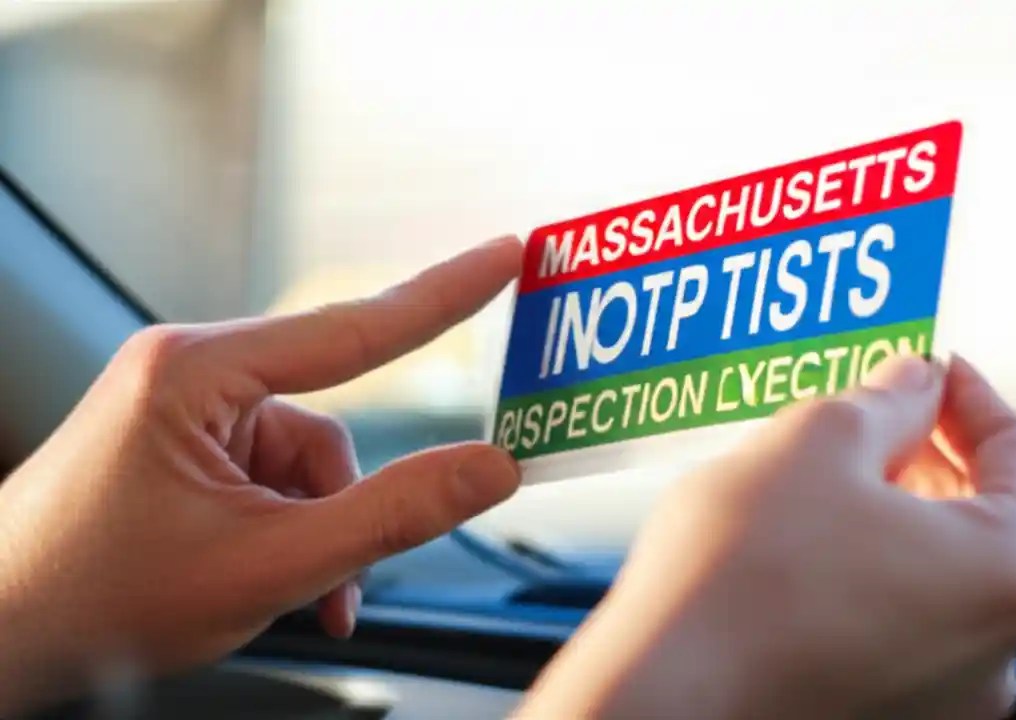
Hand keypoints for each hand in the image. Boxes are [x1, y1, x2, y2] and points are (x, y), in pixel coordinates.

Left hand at [0, 237, 523, 715]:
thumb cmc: (90, 599)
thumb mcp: (267, 563)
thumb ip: (393, 514)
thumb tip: (490, 468)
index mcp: (196, 372)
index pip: (354, 328)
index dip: (446, 292)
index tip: (506, 254)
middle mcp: (188, 376)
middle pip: (327, 429)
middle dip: (342, 511)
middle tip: (336, 577)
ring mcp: (182, 416)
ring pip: (305, 468)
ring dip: (317, 538)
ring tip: (290, 599)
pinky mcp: (179, 452)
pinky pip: (270, 484)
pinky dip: (288, 538)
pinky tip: (273, 587)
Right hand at [521, 355, 1015, 718]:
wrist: (660, 696)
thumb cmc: (739, 572)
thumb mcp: (816, 440)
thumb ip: (886, 398)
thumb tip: (913, 383)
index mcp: (1009, 574)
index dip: (970, 393)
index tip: (929, 364)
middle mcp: (998, 653)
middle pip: (981, 520)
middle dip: (925, 454)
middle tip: (867, 412)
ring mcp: (944, 701)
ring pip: (933, 575)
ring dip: (892, 513)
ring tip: (821, 477)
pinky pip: (897, 627)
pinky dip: (868, 575)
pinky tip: (802, 547)